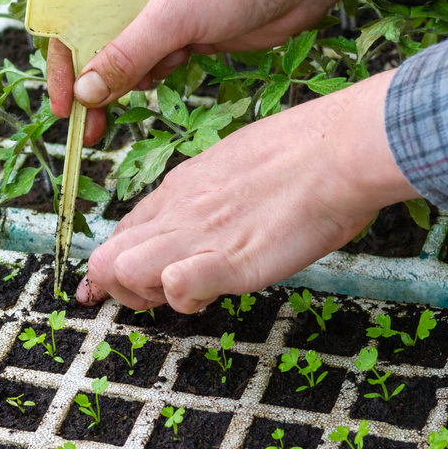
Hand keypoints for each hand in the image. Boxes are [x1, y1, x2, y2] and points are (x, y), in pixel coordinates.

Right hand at [46, 0, 356, 143]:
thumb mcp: (176, 12)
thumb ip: (128, 52)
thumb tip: (87, 92)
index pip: (72, 14)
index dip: (63, 60)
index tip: (66, 104)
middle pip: (95, 42)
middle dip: (94, 84)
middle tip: (91, 129)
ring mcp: (159, 11)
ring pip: (125, 58)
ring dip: (130, 80)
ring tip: (155, 75)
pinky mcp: (185, 32)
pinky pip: (154, 63)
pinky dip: (157, 74)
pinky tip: (173, 66)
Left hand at [76, 70, 420, 311]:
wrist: (339, 150)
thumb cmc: (304, 155)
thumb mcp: (235, 165)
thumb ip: (210, 193)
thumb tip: (210, 215)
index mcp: (179, 189)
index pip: (122, 233)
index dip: (115, 265)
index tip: (120, 285)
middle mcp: (177, 212)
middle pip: (108, 258)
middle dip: (121, 287)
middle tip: (160, 294)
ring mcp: (198, 235)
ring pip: (124, 271)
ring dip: (146, 295)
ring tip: (189, 292)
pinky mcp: (228, 260)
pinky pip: (176, 285)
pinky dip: (184, 298)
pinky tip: (210, 293)